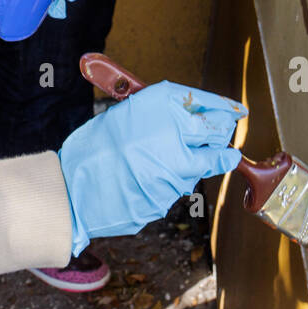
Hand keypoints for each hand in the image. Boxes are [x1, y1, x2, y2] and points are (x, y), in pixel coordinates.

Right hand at [59, 82, 246, 253]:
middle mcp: (175, 138)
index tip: (236, 113)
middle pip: (218, 137)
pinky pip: (175, 187)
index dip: (226, 110)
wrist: (71, 189)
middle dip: (219, 137)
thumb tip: (194, 113)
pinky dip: (166, 181)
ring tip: (154, 158)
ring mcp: (174, 173)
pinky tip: (143, 177)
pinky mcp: (167, 199)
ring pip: (197, 166)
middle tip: (215, 135)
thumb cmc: (94, 147)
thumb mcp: (127, 113)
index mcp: (162, 108)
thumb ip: (162, 112)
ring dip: (187, 161)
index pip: (211, 108)